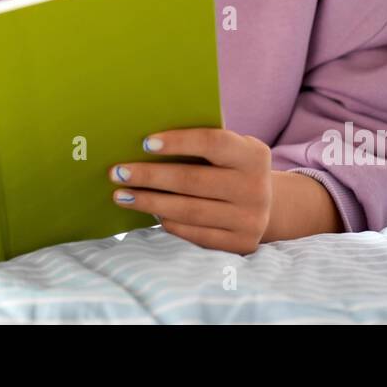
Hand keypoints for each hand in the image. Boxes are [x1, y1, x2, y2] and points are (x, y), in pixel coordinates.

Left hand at [109, 127, 273, 254]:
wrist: (270, 204)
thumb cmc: (232, 168)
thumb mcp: (231, 150)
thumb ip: (202, 143)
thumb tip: (146, 143)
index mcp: (253, 155)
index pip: (212, 143)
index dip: (178, 142)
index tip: (144, 143)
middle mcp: (255, 188)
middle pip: (192, 181)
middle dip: (150, 176)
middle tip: (117, 172)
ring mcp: (250, 219)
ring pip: (189, 210)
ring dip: (150, 202)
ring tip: (122, 195)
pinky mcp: (240, 244)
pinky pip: (195, 233)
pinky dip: (169, 222)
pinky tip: (150, 213)